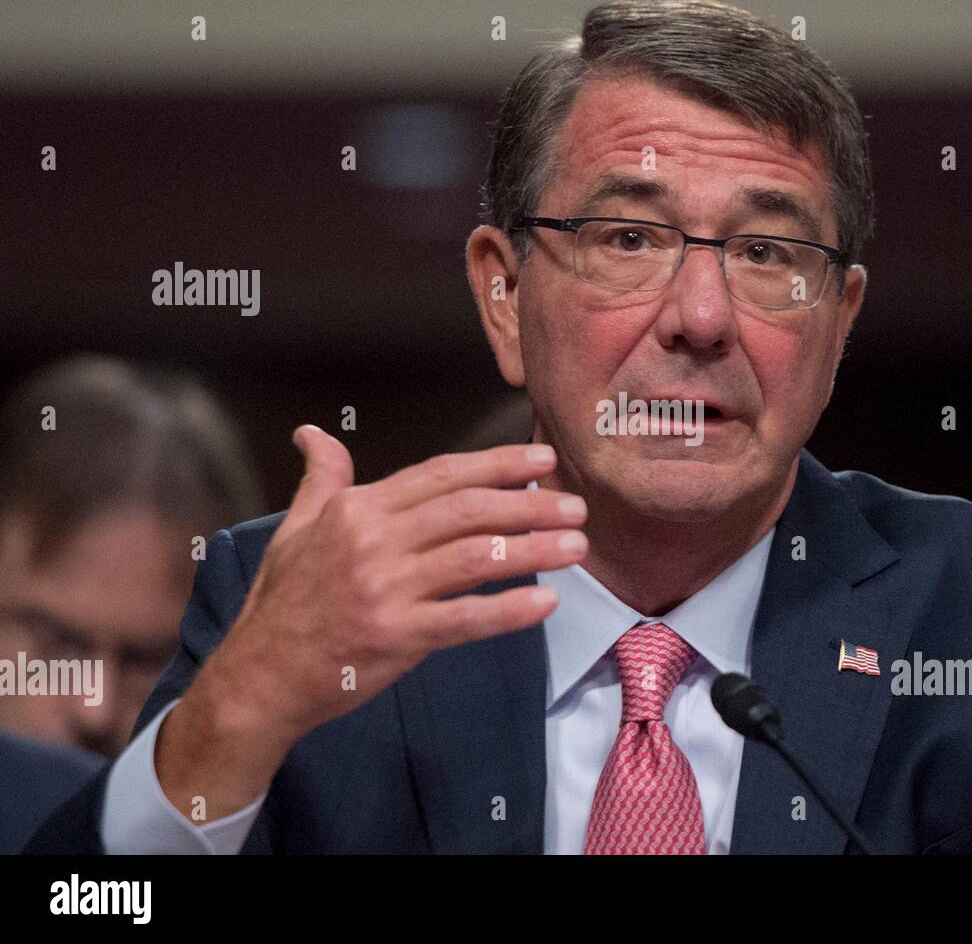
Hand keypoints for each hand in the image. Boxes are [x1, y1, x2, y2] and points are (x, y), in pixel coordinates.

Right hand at [157, 425, 585, 818]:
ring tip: (576, 547)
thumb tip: (313, 433)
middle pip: (469, 510)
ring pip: (476, 557)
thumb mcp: (295, 528)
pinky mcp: (396, 636)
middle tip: (576, 506)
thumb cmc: (284, 601)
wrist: (260, 675)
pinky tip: (545, 603)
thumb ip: (322, 479)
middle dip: (530, 503)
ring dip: (533, 549)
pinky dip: (509, 611)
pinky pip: (465, 619)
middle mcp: (373, 541)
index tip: (543, 458)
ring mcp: (385, 589)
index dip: (497, 463)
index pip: (442, 475)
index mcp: (357, 509)